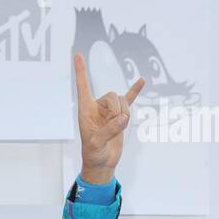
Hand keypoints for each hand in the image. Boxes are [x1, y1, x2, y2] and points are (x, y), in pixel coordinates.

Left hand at [74, 50, 143, 178]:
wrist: (102, 163)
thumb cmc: (94, 154)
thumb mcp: (97, 143)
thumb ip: (109, 129)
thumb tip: (123, 118)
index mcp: (86, 110)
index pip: (83, 87)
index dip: (81, 72)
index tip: (77, 55)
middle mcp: (98, 107)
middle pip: (112, 95)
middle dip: (117, 110)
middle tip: (115, 124)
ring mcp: (110, 111)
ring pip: (122, 101)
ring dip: (125, 114)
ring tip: (120, 127)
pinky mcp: (120, 116)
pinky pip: (129, 100)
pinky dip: (135, 91)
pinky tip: (142, 80)